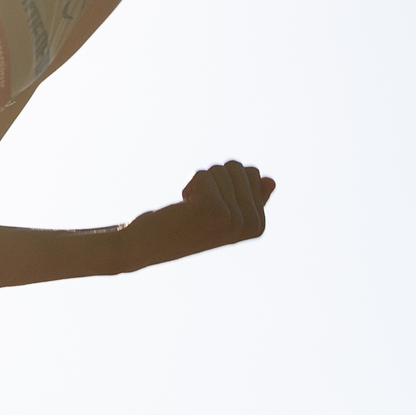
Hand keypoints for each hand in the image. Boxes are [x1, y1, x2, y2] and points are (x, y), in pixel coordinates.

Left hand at [120, 161, 274, 271]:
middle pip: (239, 168)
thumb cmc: (180, 227)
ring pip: (220, 169)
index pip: (253, 174)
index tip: (210, 206)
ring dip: (199, 183)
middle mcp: (250, 224)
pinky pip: (203, 174)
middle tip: (198, 205)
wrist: (145, 246)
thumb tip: (270, 180)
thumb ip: (245, 199)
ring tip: (189, 208)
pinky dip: (189, 184)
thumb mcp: (219, 213)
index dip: (225, 182)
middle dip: (214, 178)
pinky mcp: (213, 209)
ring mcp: (233, 218)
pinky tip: (182, 206)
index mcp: (258, 226)